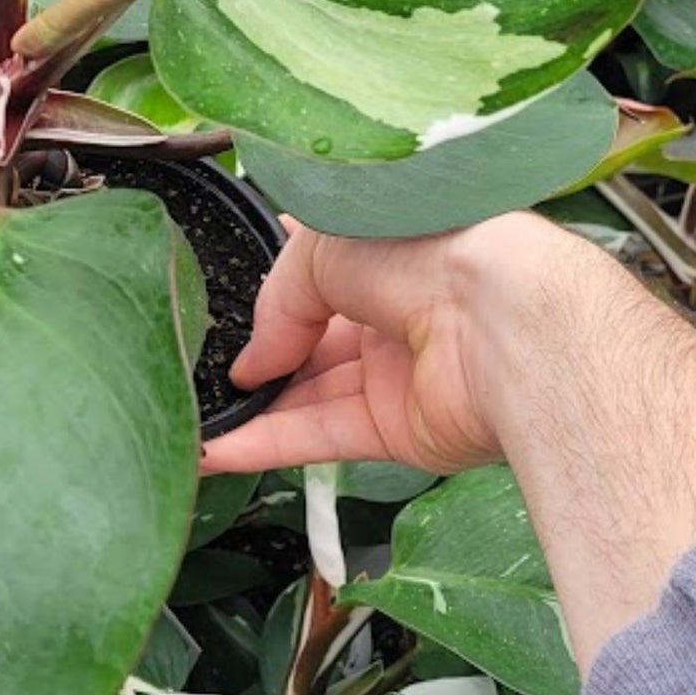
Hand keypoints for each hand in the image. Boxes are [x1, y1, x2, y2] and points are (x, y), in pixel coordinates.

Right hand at [206, 207, 695, 671]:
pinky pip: (322, 437)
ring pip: (310, 393)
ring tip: (192, 413)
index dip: (272, 287)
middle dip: (259, 353)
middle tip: (197, 366)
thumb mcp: (323, 245)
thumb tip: (254, 361)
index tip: (218, 304)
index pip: (318, 268)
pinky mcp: (398, 429)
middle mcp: (394, 308)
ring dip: (253, 407)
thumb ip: (278, 300)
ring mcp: (396, 371)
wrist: (503, 315)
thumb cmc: (425, 247)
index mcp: (387, 246)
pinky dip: (269, 445)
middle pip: (311, 338)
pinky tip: (218, 449)